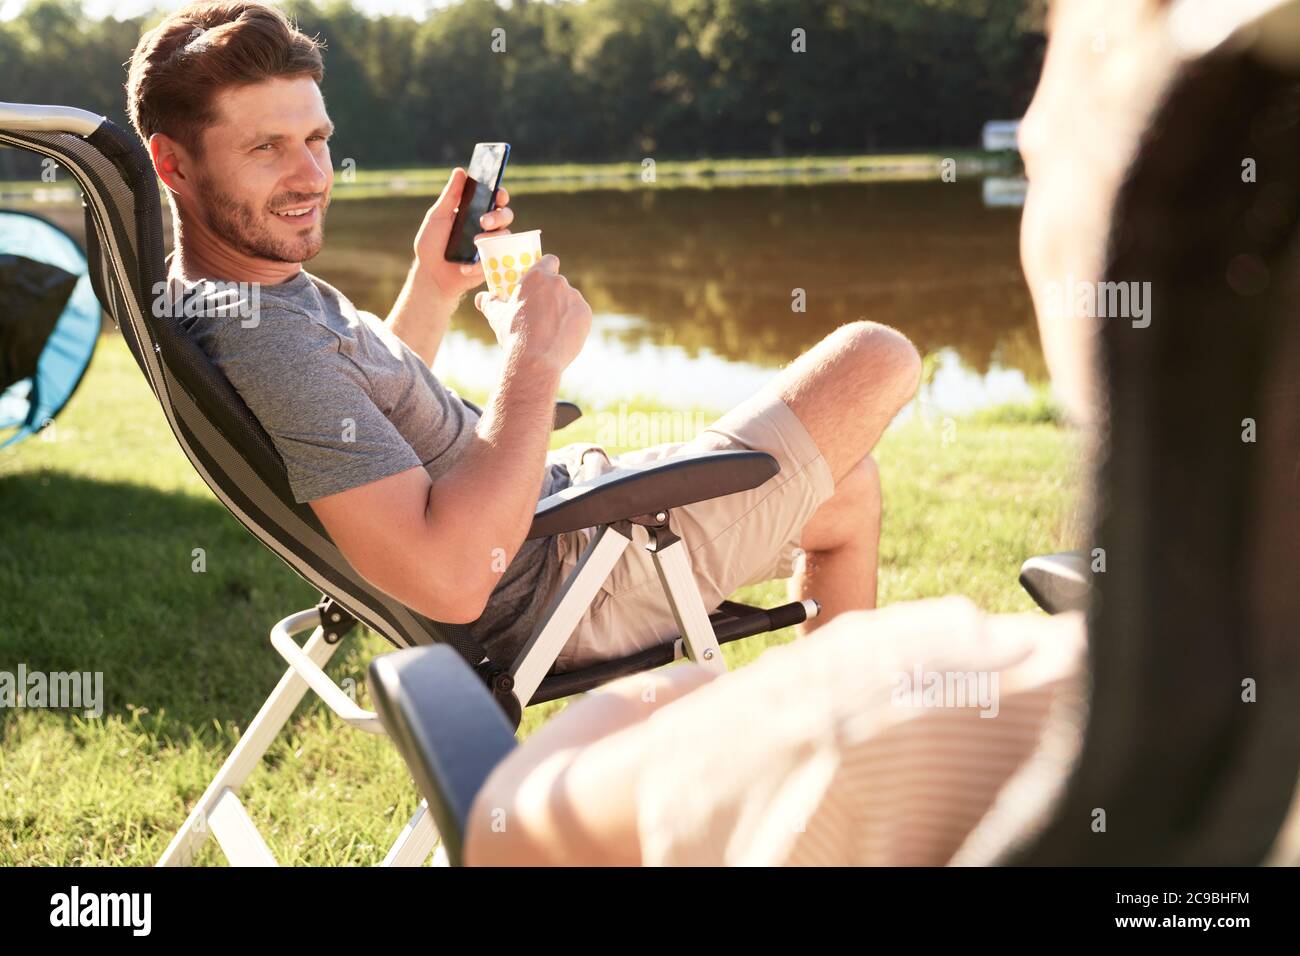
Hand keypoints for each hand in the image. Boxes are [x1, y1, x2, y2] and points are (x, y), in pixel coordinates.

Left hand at [413, 167, 514, 299]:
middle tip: (484, 222)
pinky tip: (465, 267)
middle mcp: (486, 228)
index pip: (494, 199)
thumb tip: (460, 171)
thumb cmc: (432, 244)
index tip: (498, 194)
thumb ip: (450, 196)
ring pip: (507, 236)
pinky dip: (480, 263)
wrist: (431, 275)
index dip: (500, 194)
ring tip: (475, 244)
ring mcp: (491, 246)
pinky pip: (497, 259)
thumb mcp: (437, 217)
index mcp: (475, 213)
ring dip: (492, 238)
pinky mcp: (492, 264)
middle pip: (506, 215)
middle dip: (499, 216)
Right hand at [475, 255, 591, 375]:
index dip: (547, 268)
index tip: (543, 280)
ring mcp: (574, 298)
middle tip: (542, 312)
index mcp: (538, 276)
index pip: (549, 261)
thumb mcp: (496, 317)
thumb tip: (481, 298)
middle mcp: (558, 282)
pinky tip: (562, 335)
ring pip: (570, 300)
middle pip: (558, 283)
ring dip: (563, 309)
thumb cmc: (514, 335)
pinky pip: (580, 315)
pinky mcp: (585, 314)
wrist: (536, 359)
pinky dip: (573, 322)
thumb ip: (490, 303)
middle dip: (552, 295)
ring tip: (551, 329)